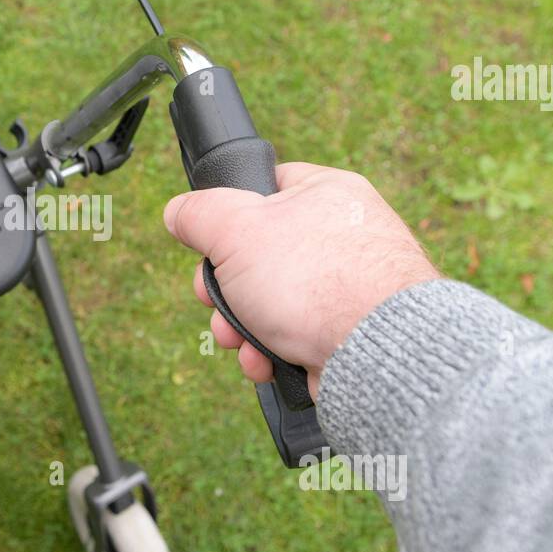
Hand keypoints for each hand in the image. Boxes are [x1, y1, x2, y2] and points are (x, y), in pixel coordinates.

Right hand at [162, 163, 439, 396]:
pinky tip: (266, 363)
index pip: (265, 188)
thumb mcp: (235, 230)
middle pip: (259, 255)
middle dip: (226, 291)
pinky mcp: (350, 330)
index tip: (207, 247)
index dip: (225, 218)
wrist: (373, 352)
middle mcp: (343, 235)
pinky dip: (274, 351)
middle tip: (214, 304)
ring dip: (244, 328)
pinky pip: (296, 334)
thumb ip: (199, 214)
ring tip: (241, 345)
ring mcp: (350, 285)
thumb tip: (178, 212)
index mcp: (324, 192)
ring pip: (272, 301)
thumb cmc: (313, 280)